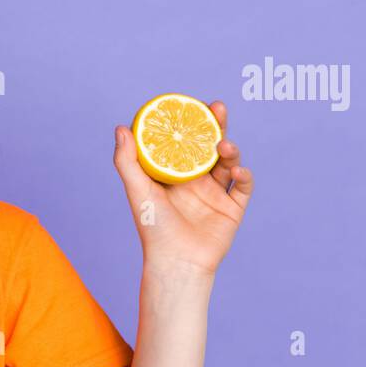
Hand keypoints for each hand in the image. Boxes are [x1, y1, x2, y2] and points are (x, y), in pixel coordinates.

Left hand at [112, 100, 253, 276]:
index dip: (189, 122)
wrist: (176, 262)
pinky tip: (238, 171)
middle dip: (215, 125)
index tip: (190, 104)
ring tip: (223, 145)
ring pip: (228, 163)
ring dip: (230, 149)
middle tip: (217, 107)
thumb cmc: (152, 228)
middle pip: (209, 146)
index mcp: (173, 174)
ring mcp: (215, 194)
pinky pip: (243, 187)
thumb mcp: (137, 190)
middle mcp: (195, 181)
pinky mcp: (232, 209)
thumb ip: (127, 161)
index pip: (183, 141)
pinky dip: (244, 176)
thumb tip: (121, 127)